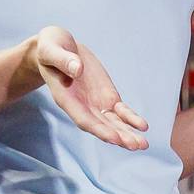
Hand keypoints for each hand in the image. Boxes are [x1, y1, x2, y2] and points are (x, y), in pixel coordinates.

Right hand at [19, 25, 149, 150]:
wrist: (59, 47)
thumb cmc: (50, 49)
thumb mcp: (51, 50)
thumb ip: (63, 60)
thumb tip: (78, 69)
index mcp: (66, 98)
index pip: (83, 119)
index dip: (99, 129)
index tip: (114, 138)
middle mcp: (82, 106)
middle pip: (101, 126)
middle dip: (119, 137)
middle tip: (136, 145)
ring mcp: (95, 103)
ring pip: (113, 122)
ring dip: (128, 133)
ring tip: (143, 144)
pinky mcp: (106, 95)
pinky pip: (120, 110)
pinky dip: (131, 118)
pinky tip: (143, 126)